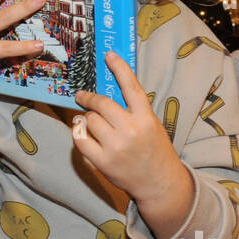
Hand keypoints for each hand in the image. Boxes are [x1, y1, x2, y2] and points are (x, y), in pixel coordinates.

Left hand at [73, 51, 192, 234]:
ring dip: (88, 118)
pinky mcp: (102, 162)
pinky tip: (84, 134)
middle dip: (89, 98)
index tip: (108, 55)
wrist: (159, 183)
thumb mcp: (151, 125)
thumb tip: (107, 90)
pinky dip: (79, 134)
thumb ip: (133, 109)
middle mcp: (131, 131)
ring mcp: (116, 147)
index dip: (120, 68)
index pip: (131, 87)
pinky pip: (80, 140)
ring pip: (89, 120)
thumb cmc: (154, 150)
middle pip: (101, 104)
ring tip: (92, 123)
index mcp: (146, 118)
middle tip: (83, 96)